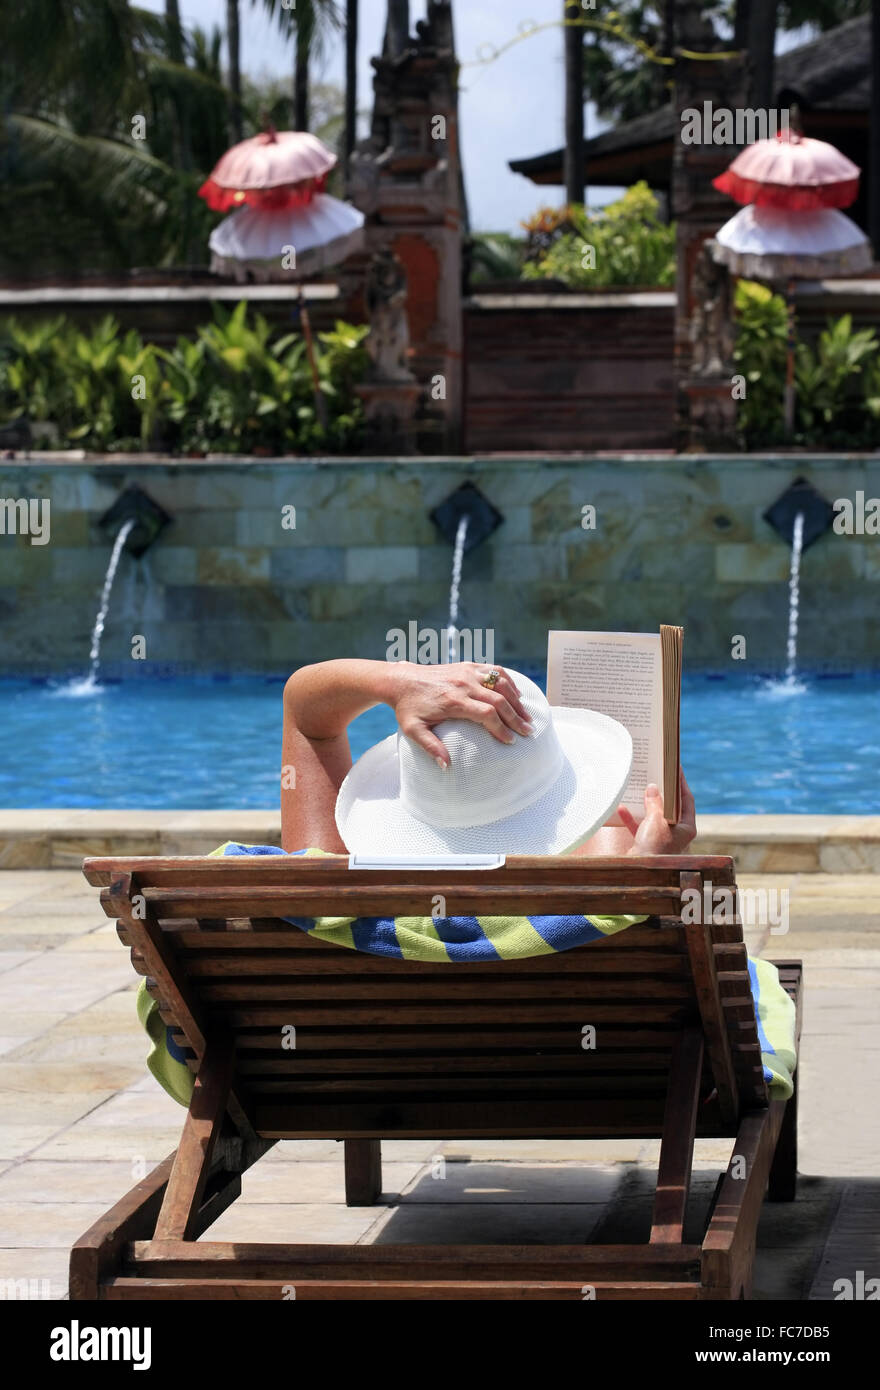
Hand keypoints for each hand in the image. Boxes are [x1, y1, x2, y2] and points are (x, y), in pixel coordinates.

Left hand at [388, 661, 532, 766]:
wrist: (401, 680)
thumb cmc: (408, 708)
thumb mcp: (413, 730)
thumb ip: (430, 747)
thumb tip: (447, 767)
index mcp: (453, 701)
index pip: (486, 714)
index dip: (501, 728)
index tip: (510, 741)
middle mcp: (463, 684)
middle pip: (499, 700)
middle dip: (516, 717)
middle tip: (528, 732)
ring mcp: (467, 672)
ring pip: (501, 683)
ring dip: (517, 700)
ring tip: (526, 716)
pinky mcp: (467, 666)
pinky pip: (494, 670)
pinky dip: (509, 682)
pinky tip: (516, 694)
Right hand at [618, 770, 696, 855]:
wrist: (640, 871)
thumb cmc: (654, 846)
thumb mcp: (655, 819)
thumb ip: (654, 802)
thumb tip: (652, 787)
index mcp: (686, 827)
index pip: (686, 799)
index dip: (681, 783)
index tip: (676, 768)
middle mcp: (676, 832)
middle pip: (670, 806)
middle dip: (662, 791)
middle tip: (657, 774)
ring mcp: (661, 838)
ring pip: (654, 815)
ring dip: (645, 803)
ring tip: (640, 787)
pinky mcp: (647, 843)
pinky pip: (640, 827)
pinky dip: (632, 818)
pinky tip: (622, 808)